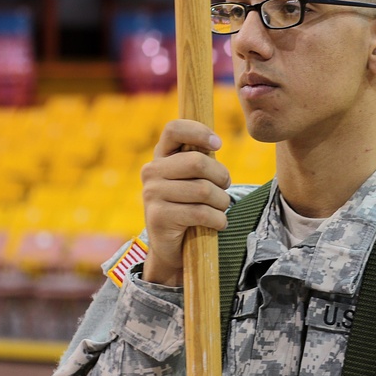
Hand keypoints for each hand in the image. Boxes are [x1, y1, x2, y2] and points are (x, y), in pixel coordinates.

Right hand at [140, 120, 231, 286]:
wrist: (174, 246)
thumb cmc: (191, 205)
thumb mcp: (195, 178)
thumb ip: (201, 159)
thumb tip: (214, 143)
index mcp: (161, 156)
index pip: (174, 129)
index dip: (199, 132)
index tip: (218, 145)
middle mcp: (152, 172)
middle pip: (198, 162)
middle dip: (221, 177)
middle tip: (224, 188)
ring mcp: (152, 194)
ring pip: (204, 190)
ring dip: (222, 202)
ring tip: (219, 209)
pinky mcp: (158, 217)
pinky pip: (201, 213)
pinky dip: (219, 220)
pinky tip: (217, 223)